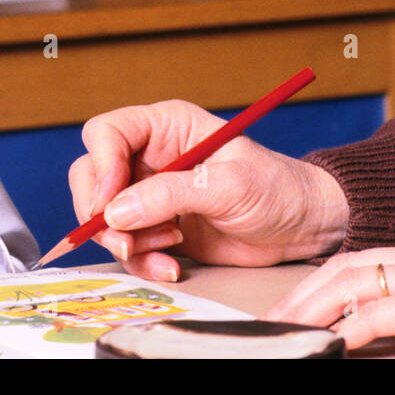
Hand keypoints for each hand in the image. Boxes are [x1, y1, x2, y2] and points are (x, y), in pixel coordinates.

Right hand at [69, 99, 348, 280]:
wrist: (302, 227)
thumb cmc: (276, 188)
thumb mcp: (227, 185)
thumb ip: (171, 194)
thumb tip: (116, 211)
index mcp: (167, 127)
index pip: (107, 133)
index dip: (100, 165)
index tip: (110, 201)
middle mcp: (152, 157)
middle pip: (92, 176)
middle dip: (102, 213)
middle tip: (126, 240)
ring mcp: (151, 195)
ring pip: (105, 218)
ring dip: (128, 243)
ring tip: (169, 251)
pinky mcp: (157, 229)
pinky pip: (128, 247)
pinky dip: (143, 261)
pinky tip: (172, 267)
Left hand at [265, 232, 394, 356]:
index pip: (372, 259)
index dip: (333, 278)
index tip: (306, 298)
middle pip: (350, 266)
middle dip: (307, 292)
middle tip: (276, 317)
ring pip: (354, 284)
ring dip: (314, 309)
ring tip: (286, 330)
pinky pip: (385, 313)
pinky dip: (351, 328)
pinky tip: (331, 342)